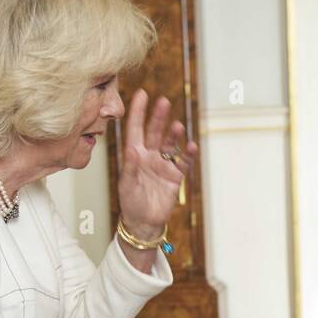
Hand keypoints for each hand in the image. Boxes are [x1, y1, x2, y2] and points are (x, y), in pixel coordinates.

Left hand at [117, 88, 198, 236]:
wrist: (143, 223)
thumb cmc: (130, 203)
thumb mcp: (126, 184)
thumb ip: (130, 166)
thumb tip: (132, 149)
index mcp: (134, 154)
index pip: (135, 129)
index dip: (138, 112)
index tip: (142, 94)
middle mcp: (149, 156)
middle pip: (154, 132)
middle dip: (158, 117)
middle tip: (163, 101)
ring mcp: (163, 165)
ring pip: (169, 144)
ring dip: (173, 134)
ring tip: (177, 126)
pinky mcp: (175, 176)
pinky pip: (183, 162)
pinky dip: (187, 154)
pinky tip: (190, 146)